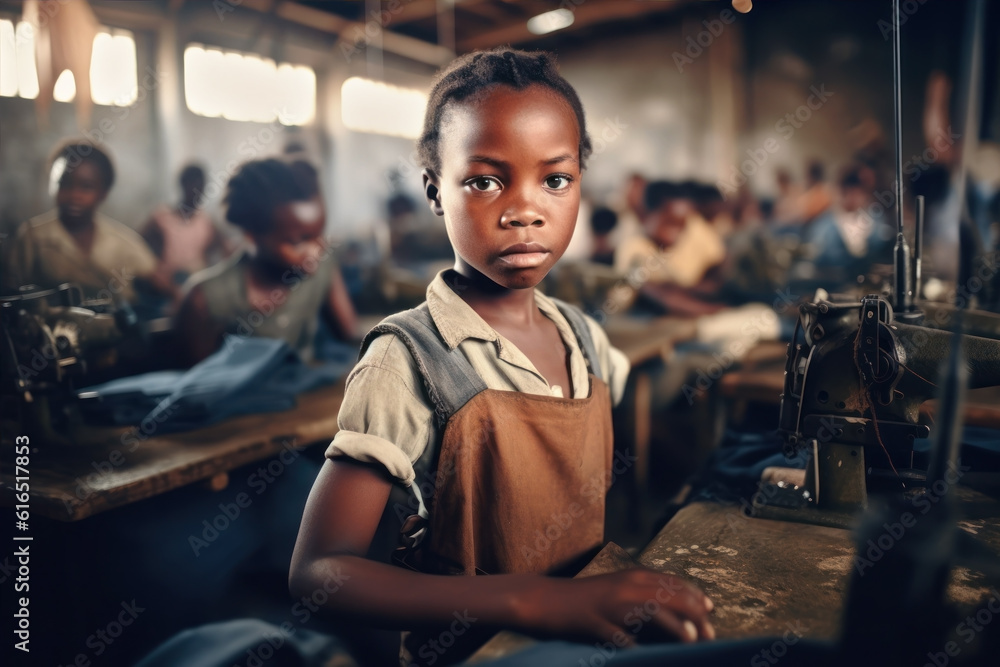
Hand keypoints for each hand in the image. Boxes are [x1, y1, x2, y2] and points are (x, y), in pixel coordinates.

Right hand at [517, 568, 714, 646]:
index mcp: (632, 576)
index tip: (711, 610)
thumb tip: (676, 607)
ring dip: (675, 626)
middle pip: (670, 596)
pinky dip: (637, 645)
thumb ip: (644, 592)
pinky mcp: (596, 623)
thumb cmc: (585, 597)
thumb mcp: (617, 587)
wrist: (545, 599)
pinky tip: (646, 653)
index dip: (696, 596)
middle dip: (694, 615)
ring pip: (652, 611)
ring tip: (691, 640)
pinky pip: (621, 636)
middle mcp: (626, 586)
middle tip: (709, 634)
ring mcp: (611, 605)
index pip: (674, 582)